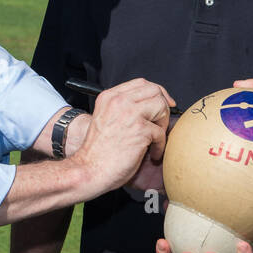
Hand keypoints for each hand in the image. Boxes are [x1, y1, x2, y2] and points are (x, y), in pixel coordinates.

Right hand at [74, 78, 172, 192]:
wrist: (88, 169)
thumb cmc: (97, 151)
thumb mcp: (105, 118)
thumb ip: (122, 109)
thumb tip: (149, 106)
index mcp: (109, 97)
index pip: (141, 83)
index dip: (157, 92)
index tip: (164, 103)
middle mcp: (119, 101)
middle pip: (154, 91)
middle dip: (163, 107)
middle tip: (162, 123)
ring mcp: (130, 114)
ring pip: (161, 106)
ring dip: (163, 124)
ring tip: (156, 139)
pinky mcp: (140, 130)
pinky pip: (161, 132)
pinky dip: (160, 146)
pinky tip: (152, 154)